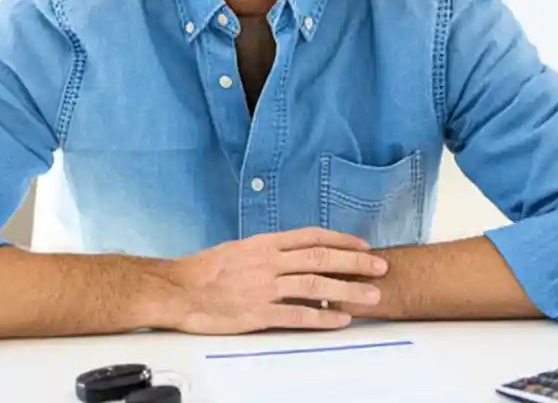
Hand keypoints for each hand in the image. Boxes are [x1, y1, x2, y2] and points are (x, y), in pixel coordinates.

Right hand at [167, 227, 388, 333]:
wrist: (177, 290)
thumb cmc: (205, 270)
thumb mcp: (240, 249)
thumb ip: (270, 252)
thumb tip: (297, 255)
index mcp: (265, 244)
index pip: (312, 236)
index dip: (342, 240)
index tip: (363, 246)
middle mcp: (268, 262)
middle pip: (321, 258)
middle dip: (355, 263)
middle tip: (380, 267)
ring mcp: (264, 287)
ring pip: (314, 286)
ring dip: (347, 291)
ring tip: (370, 296)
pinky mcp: (257, 313)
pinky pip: (296, 315)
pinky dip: (321, 318)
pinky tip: (339, 320)